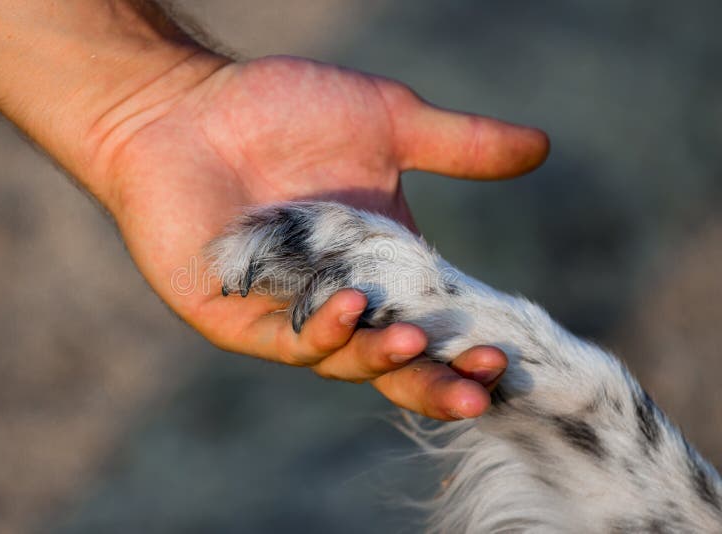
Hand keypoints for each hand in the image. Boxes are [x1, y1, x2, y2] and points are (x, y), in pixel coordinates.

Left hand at [102, 55, 547, 418]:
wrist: (190, 105)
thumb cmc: (281, 110)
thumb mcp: (387, 123)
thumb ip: (461, 144)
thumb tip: (542, 147)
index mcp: (381, 269)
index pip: (436, 326)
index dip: (469, 350)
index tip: (507, 357)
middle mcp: (340, 302)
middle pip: (397, 365)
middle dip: (440, 381)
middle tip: (484, 382)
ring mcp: (288, 315)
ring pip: (345, 362)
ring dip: (384, 359)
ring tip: (415, 339)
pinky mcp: (236, 318)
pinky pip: (286, 341)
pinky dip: (322, 333)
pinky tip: (348, 309)